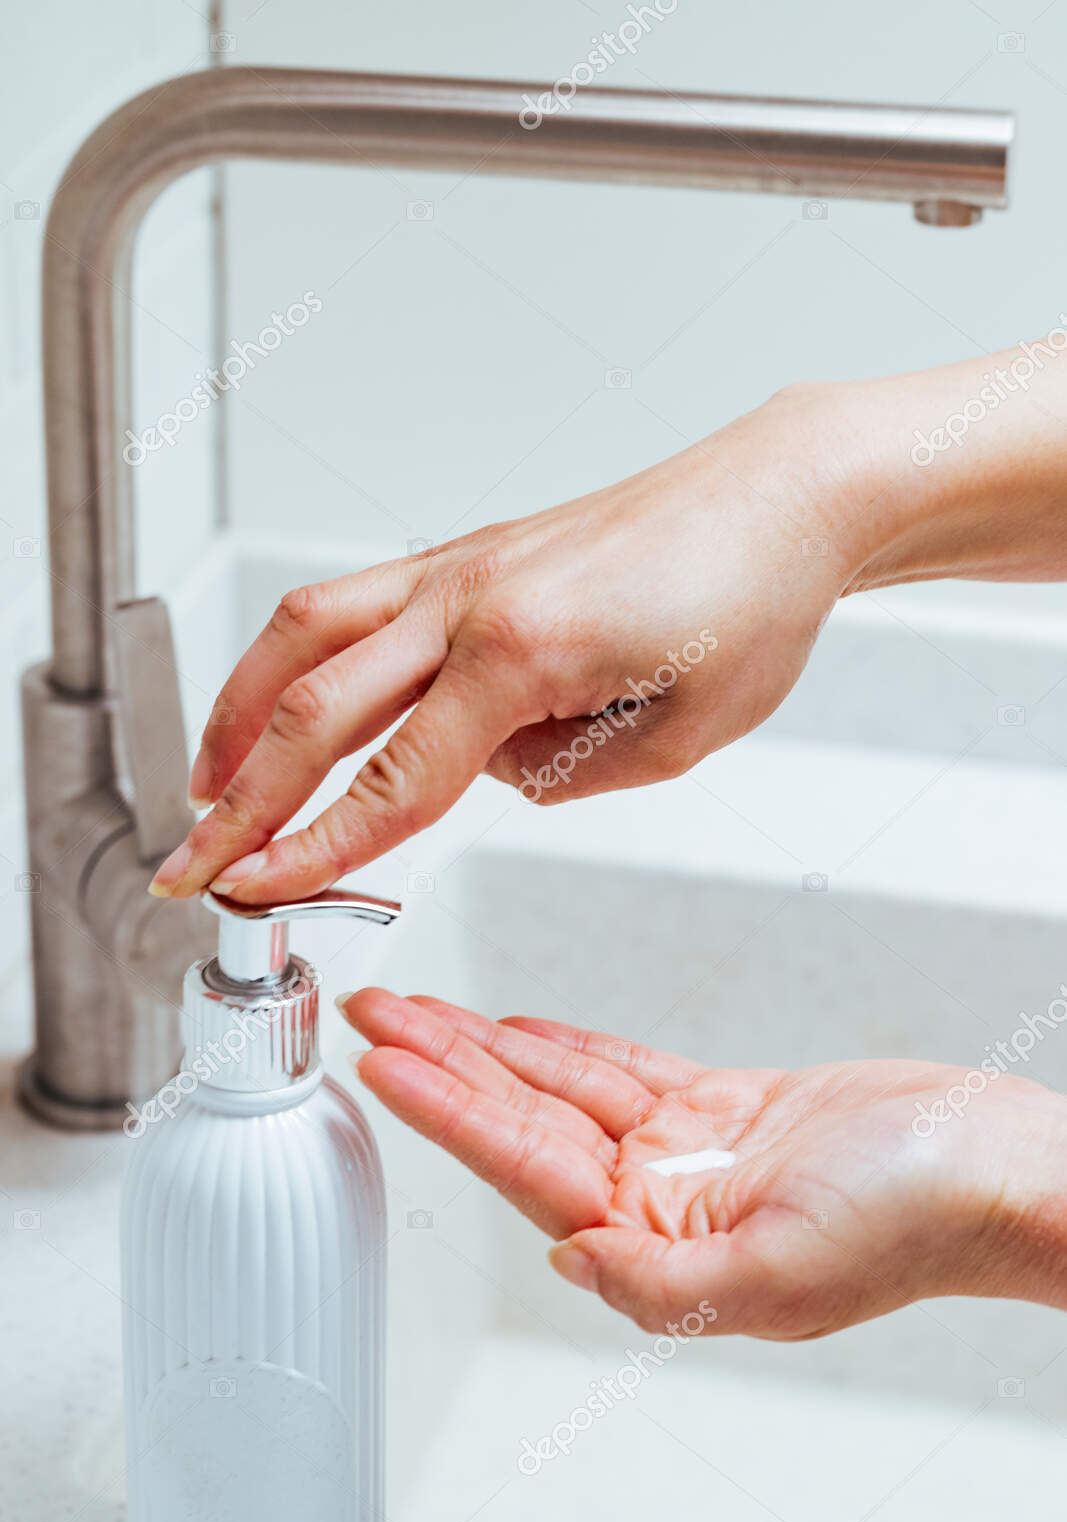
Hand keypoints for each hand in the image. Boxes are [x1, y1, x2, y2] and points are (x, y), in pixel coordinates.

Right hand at [149, 383, 861, 900]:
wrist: (778, 495)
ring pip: (304, 634)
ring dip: (240, 713)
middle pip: (314, 709)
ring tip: (211, 785)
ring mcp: (458, 566)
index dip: (314, 852)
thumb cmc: (748, 602)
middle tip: (191, 864)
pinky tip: (286, 699)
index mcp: (524, 653)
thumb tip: (483, 772)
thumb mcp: (676, 738)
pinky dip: (293, 656)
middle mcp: (469, 599)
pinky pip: (349, 603)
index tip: (256, 892)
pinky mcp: (464, 553)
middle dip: (240, 801)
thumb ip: (560, 774)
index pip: (392, 783)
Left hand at [339, 989, 1066, 1336]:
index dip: (448, 1113)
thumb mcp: (779, 1272)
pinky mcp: (728, 1109)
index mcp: (662, 1250)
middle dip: (444, 1068)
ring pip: (564, 1088)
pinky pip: (625, 1072)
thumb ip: (658, 1281)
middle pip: (525, 1122)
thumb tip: (564, 1260)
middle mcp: (661, 1204)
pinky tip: (518, 1030)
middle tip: (374, 1016)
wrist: (995, 1164)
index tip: (387, 1064)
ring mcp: (691, 1155)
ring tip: (422, 1010)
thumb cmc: (913, 1222)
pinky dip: (569, 1049)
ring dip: (490, 1048)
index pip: (524, 1168)